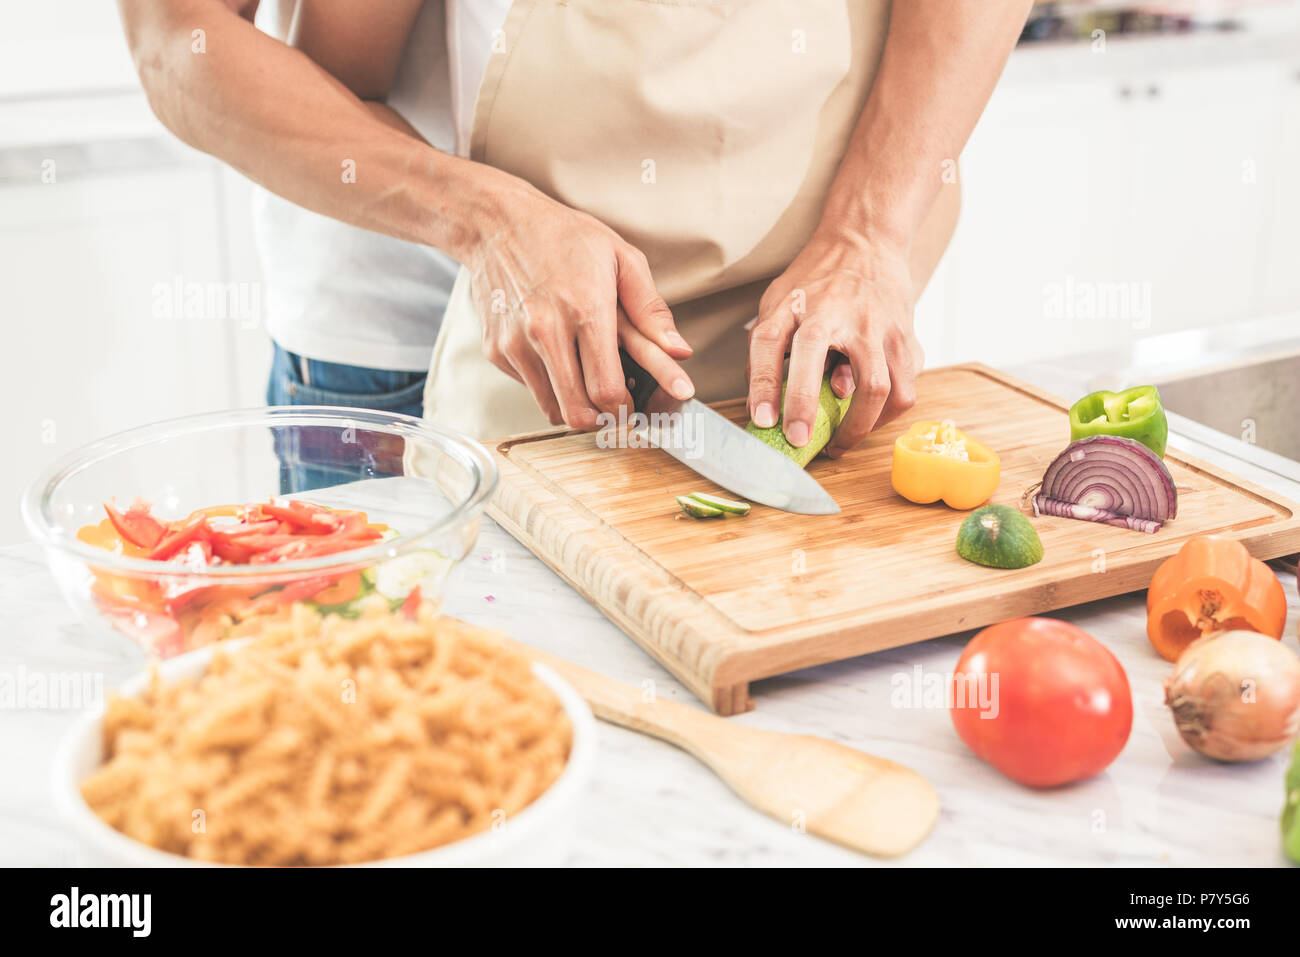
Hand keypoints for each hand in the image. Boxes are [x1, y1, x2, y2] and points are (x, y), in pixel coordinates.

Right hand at [465, 176, 693, 428]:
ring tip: (586, 380)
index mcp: (585, 310)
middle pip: (578, 413)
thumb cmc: (563, 237)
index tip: (632, 405)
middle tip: (613, 406)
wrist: (497, 224)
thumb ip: (651, 311)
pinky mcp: (497, 351)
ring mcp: (516, 344)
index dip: (624, 410)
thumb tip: (681, 352)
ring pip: (551, 410)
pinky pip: (531, 389)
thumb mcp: (621, 259)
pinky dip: (548, 384)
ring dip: (574, 405)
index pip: (606, 391)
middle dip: (602, 419)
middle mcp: (546, 332)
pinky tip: (556, 356)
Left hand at [747, 227, 922, 456]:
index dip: (765, 387)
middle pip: (830, 366)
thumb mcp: (778, 300)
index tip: (763, 422)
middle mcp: (842, 316)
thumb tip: (761, 402)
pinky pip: (905, 388)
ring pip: (883, 390)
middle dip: (811, 409)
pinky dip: (887, 412)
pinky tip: (870, 414)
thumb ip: (766, 347)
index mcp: (802, 305)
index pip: (770, 345)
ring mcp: (881, 328)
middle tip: (802, 442)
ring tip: (841, 440)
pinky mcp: (907, 339)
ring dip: (861, 425)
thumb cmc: (816, 279)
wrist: (867, 241)